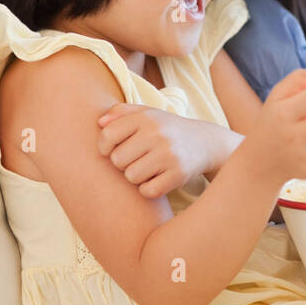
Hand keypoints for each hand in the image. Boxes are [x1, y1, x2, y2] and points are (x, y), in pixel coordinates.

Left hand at [97, 105, 236, 198]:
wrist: (205, 142)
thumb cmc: (167, 129)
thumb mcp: (147, 114)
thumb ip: (121, 113)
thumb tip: (100, 123)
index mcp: (146, 118)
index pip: (108, 136)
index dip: (105, 147)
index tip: (113, 149)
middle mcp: (158, 134)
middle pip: (117, 160)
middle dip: (123, 163)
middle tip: (137, 159)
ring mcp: (169, 155)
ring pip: (131, 177)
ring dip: (136, 177)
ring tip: (148, 168)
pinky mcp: (178, 175)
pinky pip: (147, 191)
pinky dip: (149, 189)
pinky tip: (157, 179)